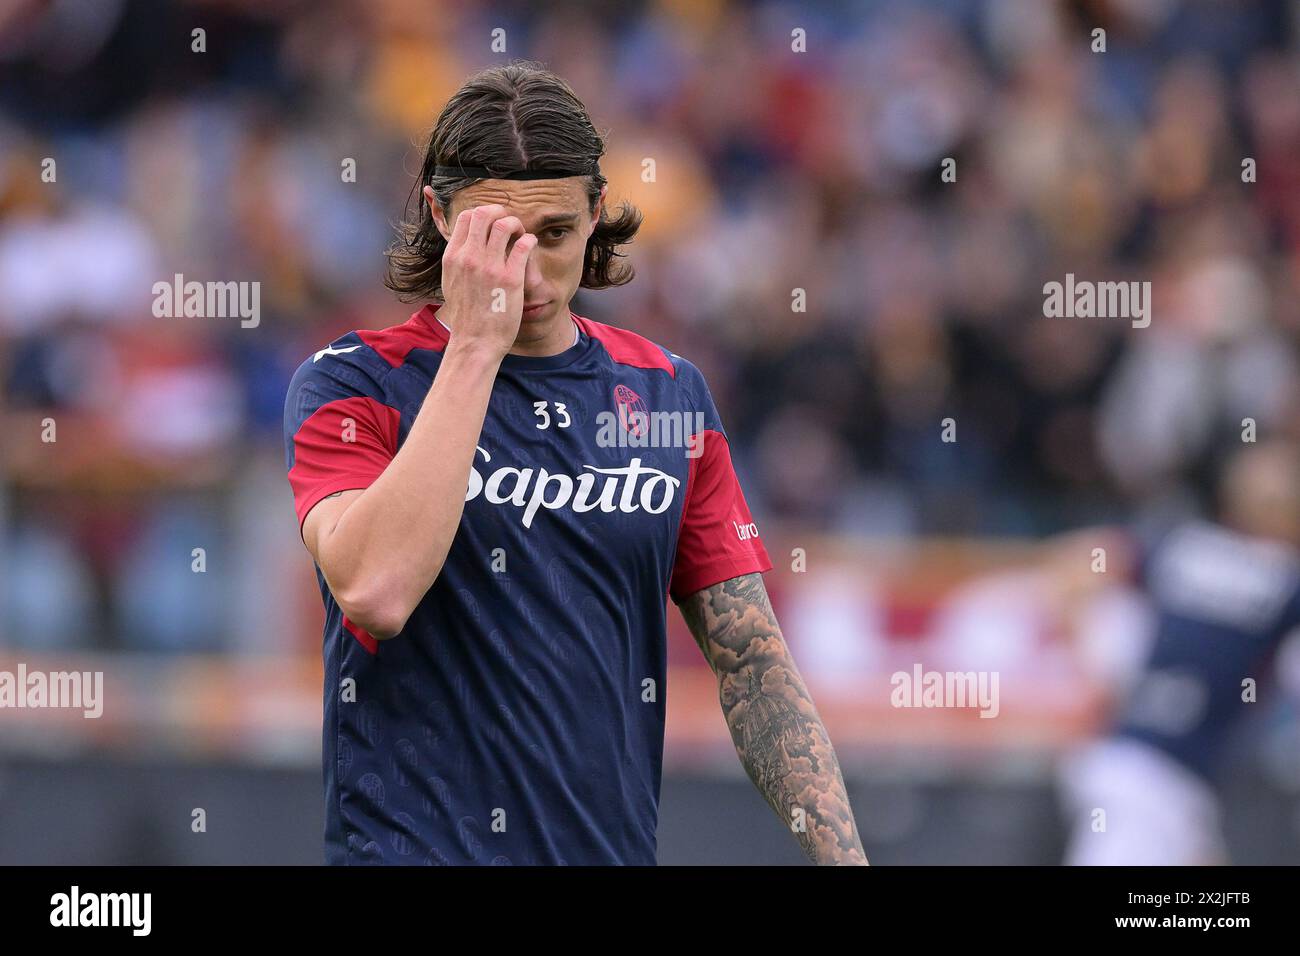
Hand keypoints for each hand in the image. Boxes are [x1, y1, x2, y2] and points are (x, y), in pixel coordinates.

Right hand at [435, 201, 536, 357]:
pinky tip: (530, 246)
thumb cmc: (466, 317)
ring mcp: (490, 267)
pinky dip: (530, 240)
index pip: (466, 217)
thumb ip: (456, 262)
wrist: (475, 342)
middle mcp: (469, 258)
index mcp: (453, 257)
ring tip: (520, 234)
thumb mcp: (450, 283)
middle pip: (484, 213)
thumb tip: (463, 246)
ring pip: (505, 224)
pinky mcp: (511, 278)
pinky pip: (524, 245)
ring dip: (516, 224)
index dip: (482, 214)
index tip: (492, 223)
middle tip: (509, 224)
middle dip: (500, 212)